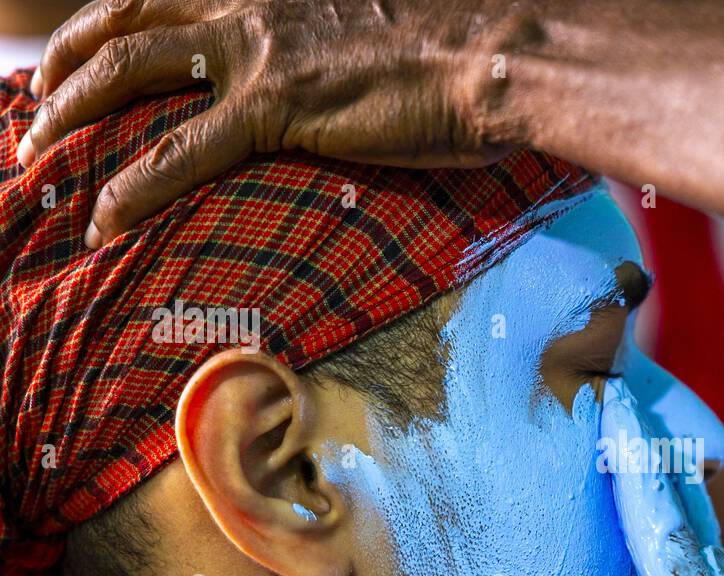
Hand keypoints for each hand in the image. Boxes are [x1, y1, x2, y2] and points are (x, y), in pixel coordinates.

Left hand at [20, 0, 525, 246]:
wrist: (493, 56)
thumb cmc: (455, 53)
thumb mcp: (373, 31)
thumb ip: (327, 41)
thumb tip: (324, 74)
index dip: (108, 26)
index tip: (80, 58)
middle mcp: (250, 4)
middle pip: (125, 21)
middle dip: (65, 64)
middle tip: (35, 105)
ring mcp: (258, 52)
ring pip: (130, 73)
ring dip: (70, 113)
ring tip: (36, 154)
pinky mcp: (277, 106)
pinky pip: (181, 151)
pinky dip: (132, 187)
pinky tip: (102, 222)